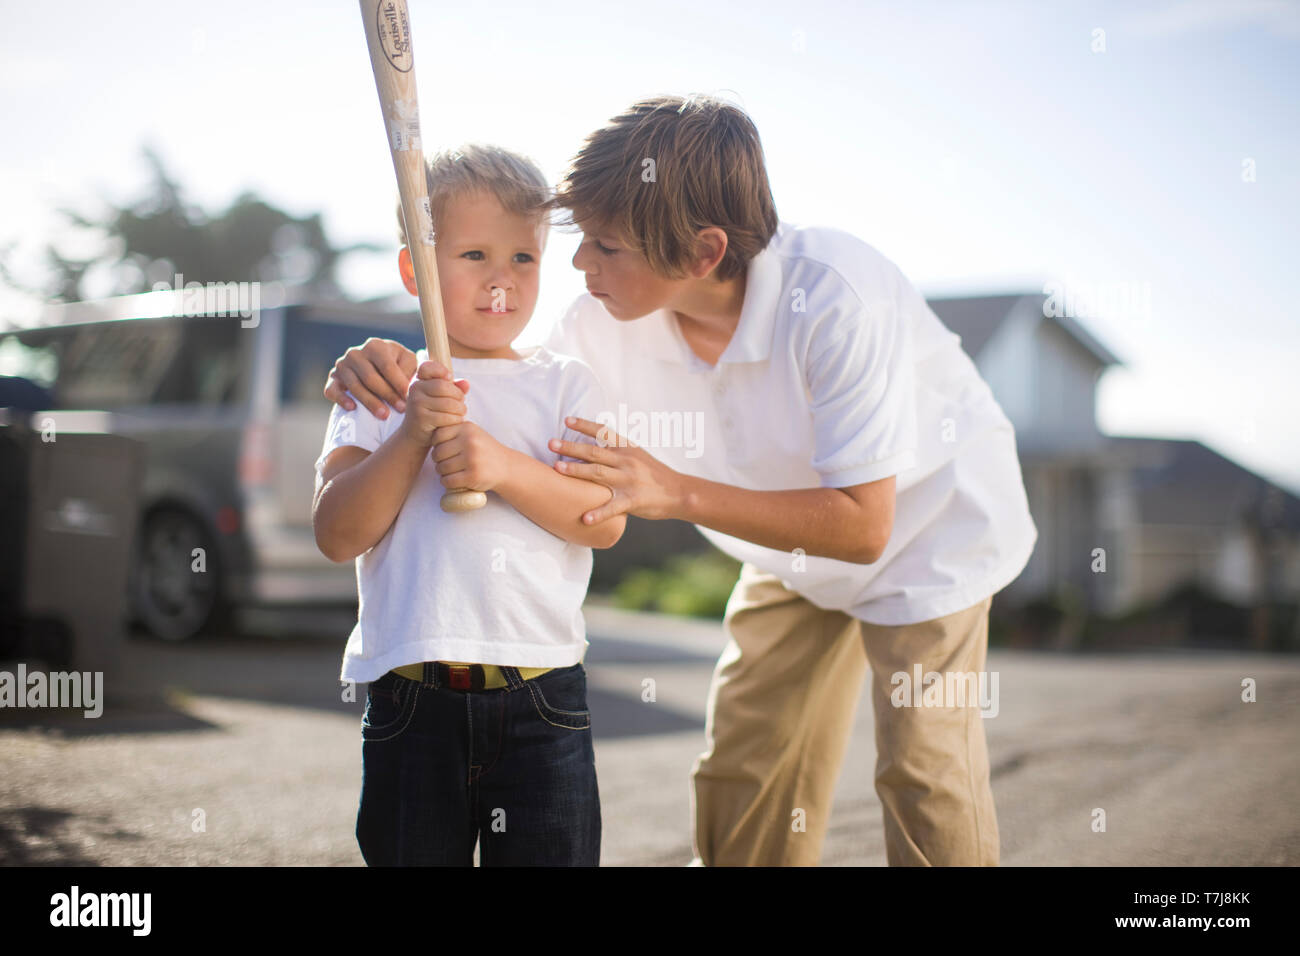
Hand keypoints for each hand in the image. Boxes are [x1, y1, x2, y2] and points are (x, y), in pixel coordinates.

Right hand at [323, 337, 468, 419]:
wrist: (374, 379)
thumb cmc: (400, 376)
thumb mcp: (416, 373)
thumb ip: (439, 378)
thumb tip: (465, 385)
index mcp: (379, 346)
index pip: (388, 364)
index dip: (398, 382)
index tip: (408, 398)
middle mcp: (357, 352)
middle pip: (371, 375)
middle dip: (386, 394)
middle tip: (399, 410)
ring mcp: (342, 365)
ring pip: (355, 384)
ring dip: (369, 401)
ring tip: (384, 415)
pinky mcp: (332, 379)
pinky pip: (332, 388)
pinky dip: (342, 398)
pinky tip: (354, 409)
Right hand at [395, 361, 469, 447]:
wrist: (415, 436)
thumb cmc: (432, 413)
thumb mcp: (441, 398)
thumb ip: (454, 388)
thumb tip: (466, 383)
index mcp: (418, 381)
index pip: (428, 367)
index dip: (441, 371)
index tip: (449, 378)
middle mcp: (414, 390)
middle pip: (444, 386)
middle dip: (458, 395)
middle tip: (461, 404)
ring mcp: (417, 404)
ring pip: (449, 403)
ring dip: (460, 410)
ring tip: (460, 413)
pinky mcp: (422, 419)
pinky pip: (447, 417)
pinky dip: (455, 420)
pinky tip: (454, 422)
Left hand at [431, 421, 510, 492]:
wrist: (506, 466)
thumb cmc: (484, 450)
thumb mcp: (472, 433)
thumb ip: (454, 430)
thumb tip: (428, 429)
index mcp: (467, 428)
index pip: (438, 435)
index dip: (437, 445)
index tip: (445, 451)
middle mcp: (470, 442)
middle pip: (438, 453)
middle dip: (438, 460)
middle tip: (446, 464)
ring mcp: (472, 459)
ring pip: (442, 468)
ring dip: (442, 473)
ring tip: (451, 472)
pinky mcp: (473, 476)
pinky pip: (448, 481)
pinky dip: (447, 483)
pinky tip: (454, 481)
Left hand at [548, 417, 687, 523]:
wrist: (679, 492)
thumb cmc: (654, 475)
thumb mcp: (637, 456)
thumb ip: (617, 451)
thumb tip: (593, 444)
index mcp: (627, 449)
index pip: (603, 432)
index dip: (584, 425)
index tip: (567, 420)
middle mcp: (626, 461)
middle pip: (594, 451)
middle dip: (571, 447)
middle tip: (551, 443)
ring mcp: (629, 480)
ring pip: (598, 473)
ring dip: (576, 470)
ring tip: (557, 468)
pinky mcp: (633, 500)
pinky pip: (612, 507)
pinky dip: (598, 513)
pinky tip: (585, 519)